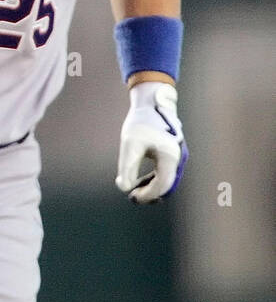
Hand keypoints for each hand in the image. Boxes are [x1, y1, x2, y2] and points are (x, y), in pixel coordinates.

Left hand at [116, 81, 187, 203]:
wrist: (152, 103)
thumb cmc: (140, 122)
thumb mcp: (130, 144)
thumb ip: (127, 166)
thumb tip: (124, 188)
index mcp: (170, 155)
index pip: (163, 184)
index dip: (148, 194)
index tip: (132, 197)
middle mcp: (178, 157)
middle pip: (167, 185)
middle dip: (150, 193)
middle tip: (132, 197)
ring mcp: (178, 156)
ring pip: (167, 180)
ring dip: (152, 187)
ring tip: (133, 191)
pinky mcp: (172, 154)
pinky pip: (165, 172)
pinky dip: (154, 179)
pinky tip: (139, 181)